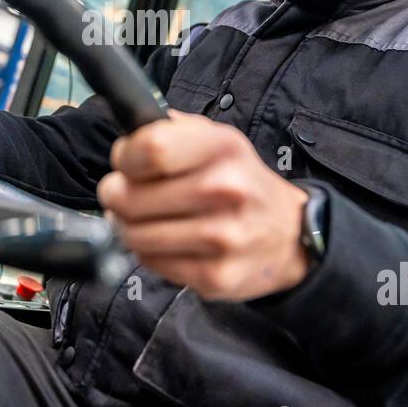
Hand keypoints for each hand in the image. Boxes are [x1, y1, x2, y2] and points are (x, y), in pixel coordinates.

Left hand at [96, 110, 312, 300]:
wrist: (290, 235)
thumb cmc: (240, 182)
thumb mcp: (217, 140)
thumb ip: (171, 130)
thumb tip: (128, 133)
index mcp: (223, 147)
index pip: (151, 148)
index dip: (125, 157)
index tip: (126, 163)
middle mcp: (226, 189)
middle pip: (131, 197)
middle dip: (116, 196)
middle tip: (123, 195)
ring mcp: (223, 237)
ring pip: (135, 234)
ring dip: (127, 227)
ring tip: (140, 219)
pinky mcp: (216, 276)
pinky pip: (151, 262)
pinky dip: (147, 252)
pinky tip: (164, 242)